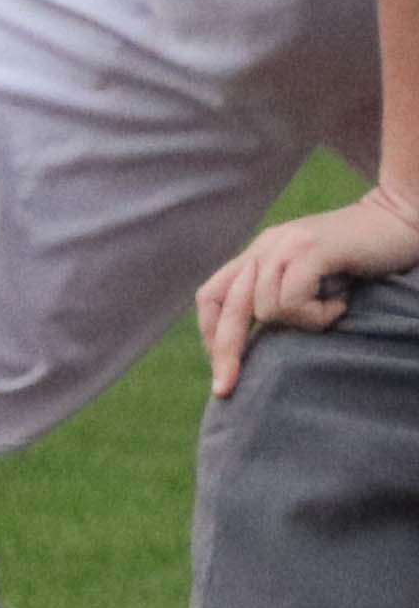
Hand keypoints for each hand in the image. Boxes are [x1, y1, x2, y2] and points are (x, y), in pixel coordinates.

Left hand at [197, 182, 418, 394]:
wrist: (398, 219)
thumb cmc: (361, 258)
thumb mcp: (311, 276)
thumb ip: (283, 294)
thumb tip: (261, 343)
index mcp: (258, 255)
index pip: (213, 295)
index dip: (211, 332)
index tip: (222, 367)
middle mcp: (264, 248)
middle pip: (228, 306)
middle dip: (226, 351)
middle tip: (226, 388)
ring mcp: (285, 246)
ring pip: (266, 308)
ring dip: (301, 322)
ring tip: (331, 310)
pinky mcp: (311, 250)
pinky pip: (293, 300)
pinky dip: (317, 314)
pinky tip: (340, 305)